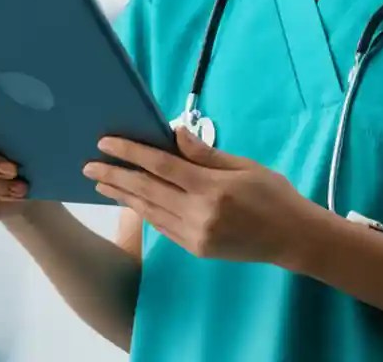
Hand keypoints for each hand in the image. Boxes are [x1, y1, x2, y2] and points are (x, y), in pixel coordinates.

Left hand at [83, 125, 314, 263]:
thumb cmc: (274, 195)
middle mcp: (199, 214)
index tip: (106, 142)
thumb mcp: (245, 166)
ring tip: (101, 184)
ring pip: (149, 211)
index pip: (161, 166)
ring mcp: (195, 235)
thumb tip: (175, 133)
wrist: (294, 239)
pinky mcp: (196, 249)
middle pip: (147, 190)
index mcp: (212, 189)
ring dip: (123, 196)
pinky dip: (143, 212)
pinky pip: (162, 227)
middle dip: (115, 176)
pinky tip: (130, 202)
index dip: (131, 153)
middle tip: (88, 166)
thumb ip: (206, 154)